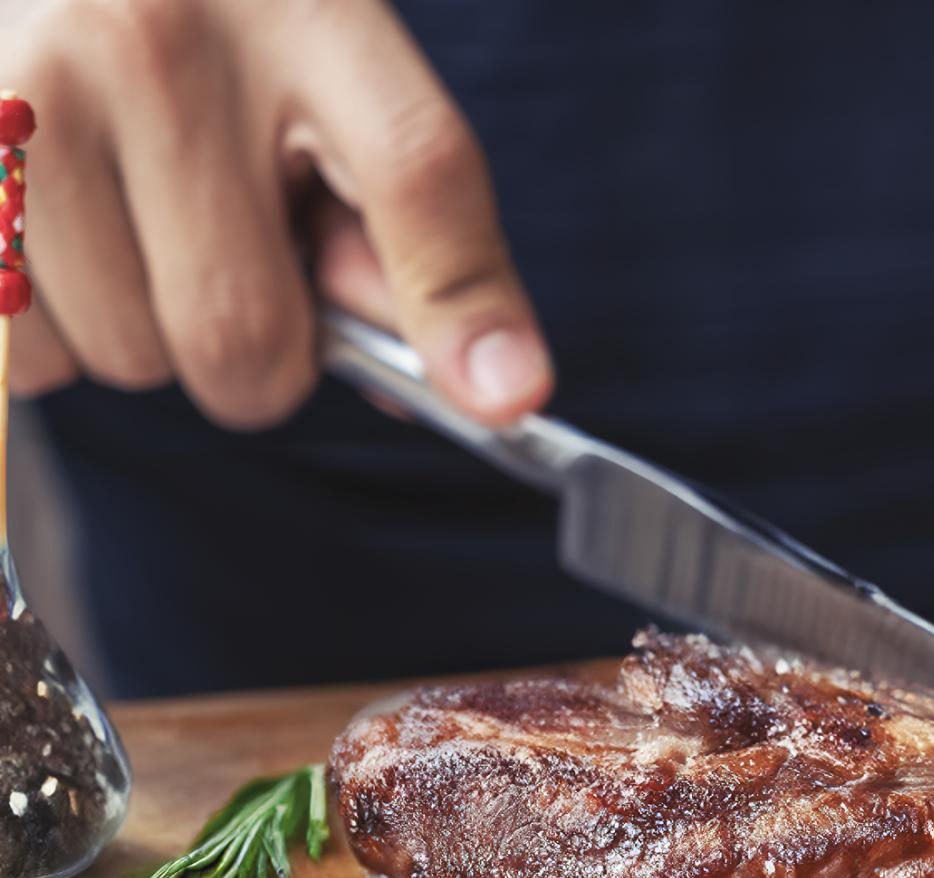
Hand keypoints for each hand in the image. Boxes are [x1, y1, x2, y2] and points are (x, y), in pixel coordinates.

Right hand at [0, 0, 549, 427]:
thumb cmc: (216, 24)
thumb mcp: (330, 75)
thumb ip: (401, 224)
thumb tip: (469, 383)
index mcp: (308, 15)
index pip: (415, 174)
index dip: (463, 303)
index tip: (503, 400)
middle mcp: (158, 38)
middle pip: (241, 334)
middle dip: (257, 358)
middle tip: (236, 276)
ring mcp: (29, 86)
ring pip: (122, 356)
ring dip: (141, 340)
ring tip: (131, 224)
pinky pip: (21, 351)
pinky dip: (49, 334)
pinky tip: (60, 236)